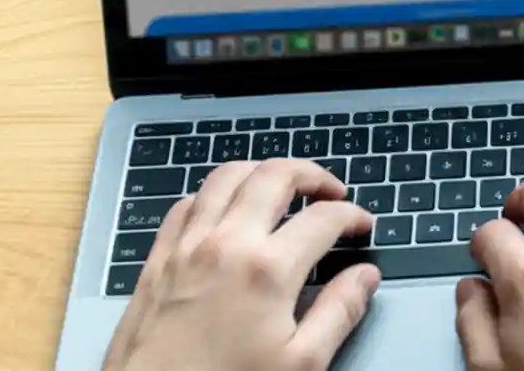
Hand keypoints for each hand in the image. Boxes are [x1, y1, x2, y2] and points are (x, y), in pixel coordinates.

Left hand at [104, 160, 379, 370]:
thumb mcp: (301, 365)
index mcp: (269, 270)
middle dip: (312, 175)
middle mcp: (227, 243)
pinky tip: (228, 209)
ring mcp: (187, 246)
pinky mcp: (157, 259)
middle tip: (331, 193)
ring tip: (284, 188)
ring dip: (263, 172)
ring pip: (228, 177)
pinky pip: (187, 203)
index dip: (352, 215)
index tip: (361, 226)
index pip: (325, 217)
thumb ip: (339, 313)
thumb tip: (365, 276)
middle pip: (276, 176)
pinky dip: (214, 193)